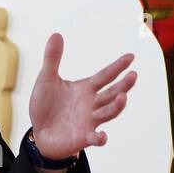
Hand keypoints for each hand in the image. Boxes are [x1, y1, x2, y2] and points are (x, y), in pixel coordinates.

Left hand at [28, 34, 135, 158]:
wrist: (40, 132)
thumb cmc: (46, 106)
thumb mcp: (46, 79)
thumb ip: (52, 59)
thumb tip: (56, 34)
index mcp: (86, 89)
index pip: (106, 76)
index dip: (118, 66)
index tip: (131, 56)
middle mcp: (92, 104)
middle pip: (112, 93)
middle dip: (124, 85)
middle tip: (133, 75)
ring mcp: (90, 121)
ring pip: (108, 113)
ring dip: (117, 106)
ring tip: (123, 96)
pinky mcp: (83, 137)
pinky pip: (95, 138)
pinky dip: (100, 138)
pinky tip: (102, 136)